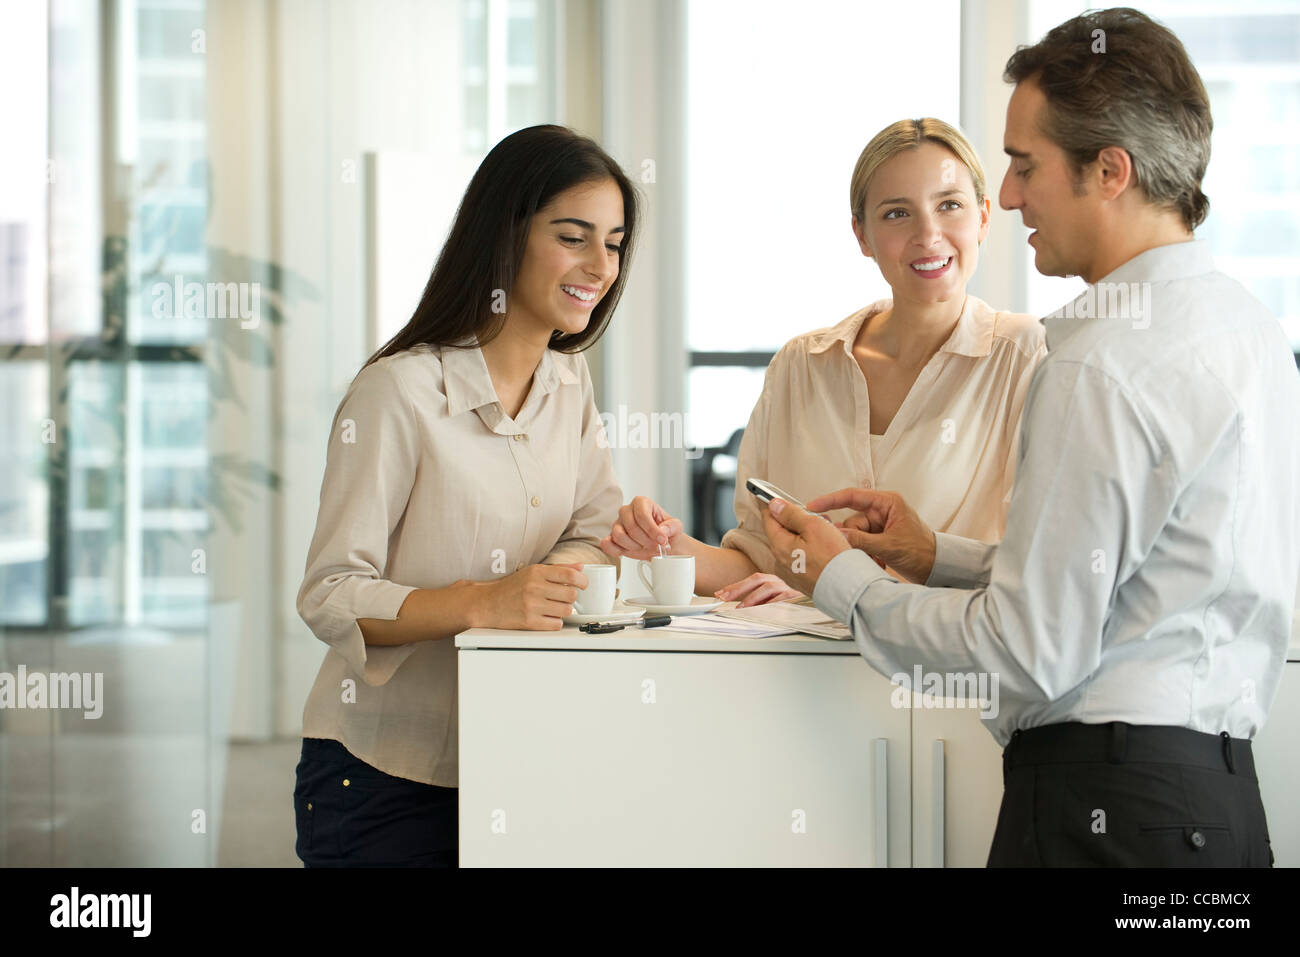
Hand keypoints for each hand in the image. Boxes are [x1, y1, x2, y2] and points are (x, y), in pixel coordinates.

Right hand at [472, 563, 587, 630]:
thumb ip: (558, 569)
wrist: (488, 604)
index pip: (569, 574)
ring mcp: (531, 606)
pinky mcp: (529, 622)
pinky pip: (556, 624)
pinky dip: (555, 622)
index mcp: (536, 572)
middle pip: (571, 594)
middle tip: (563, 597)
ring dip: (564, 610)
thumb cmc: (511, 587)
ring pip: (566, 610)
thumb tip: (580, 567)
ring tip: (554, 607)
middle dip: (571, 597)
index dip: (582, 580)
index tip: (583, 584)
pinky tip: (546, 617)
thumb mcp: (533, 572)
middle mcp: (534, 588)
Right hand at [600, 496, 685, 560]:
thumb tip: (662, 531)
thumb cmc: (667, 532)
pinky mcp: (612, 538)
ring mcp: (617, 524)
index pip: (642, 515)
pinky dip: (616, 550)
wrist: (661, 544)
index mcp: (641, 502)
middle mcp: (627, 511)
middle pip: (631, 526)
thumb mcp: (676, 527)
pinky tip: (627, 552)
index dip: (652, 530)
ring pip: (619, 535)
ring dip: (634, 546)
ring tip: (644, 547)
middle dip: (645, 540)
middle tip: (655, 546)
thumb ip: (672, 527)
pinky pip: (607, 544)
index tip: (662, 540)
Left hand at [715, 572, 803, 606]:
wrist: (822, 592)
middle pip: (757, 579)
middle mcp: (781, 580)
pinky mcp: (799, 595)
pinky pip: (783, 598)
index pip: (752, 579)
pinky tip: (763, 610)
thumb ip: (762, 600)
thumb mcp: (779, 597)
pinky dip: (772, 604)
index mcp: (774, 579)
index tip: (719, 594)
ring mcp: (790, 586)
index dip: (735, 586)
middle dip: (738, 588)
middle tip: (723, 597)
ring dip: (753, 598)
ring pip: (769, 588)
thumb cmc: (798, 598)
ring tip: (741, 608)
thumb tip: (741, 608)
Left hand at [760, 498, 850, 595]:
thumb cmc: (833, 558)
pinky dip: (808, 550)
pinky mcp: (801, 581)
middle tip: (814, 516)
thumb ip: (792, 514)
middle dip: (795, 521)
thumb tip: (774, 505)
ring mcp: (790, 573)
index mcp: (779, 546)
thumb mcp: (814, 526)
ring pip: (792, 546)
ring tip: (825, 532)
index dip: (769, 506)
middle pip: (781, 533)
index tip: (765, 496)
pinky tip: (824, 549)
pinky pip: (800, 559)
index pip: (768, 520)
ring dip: (804, 536)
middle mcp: (780, 562)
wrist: (848, 589)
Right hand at [805, 487, 936, 583]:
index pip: (852, 496)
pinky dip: (864, 554)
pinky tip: (877, 562)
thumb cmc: (922, 551)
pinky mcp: (877, 538)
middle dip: (852, 539)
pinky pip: (859, 543)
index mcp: (887, 503)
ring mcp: (878, 525)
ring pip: (853, 535)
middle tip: (858, 553)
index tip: (812, 506)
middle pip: (850, 521)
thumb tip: (837, 536)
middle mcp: (880, 511)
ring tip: (875, 560)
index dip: (830, 500)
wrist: (936, 568)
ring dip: (860, 550)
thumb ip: (862, 540)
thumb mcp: (890, 545)